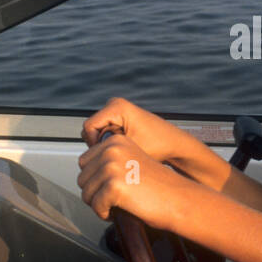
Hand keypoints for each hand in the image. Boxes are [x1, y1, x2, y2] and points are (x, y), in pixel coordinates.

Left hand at [76, 131, 186, 223]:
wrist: (178, 199)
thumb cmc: (159, 185)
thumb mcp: (132, 161)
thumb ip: (111, 160)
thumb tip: (87, 173)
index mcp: (116, 141)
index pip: (85, 162)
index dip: (94, 179)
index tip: (108, 187)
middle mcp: (112, 150)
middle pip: (82, 178)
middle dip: (94, 192)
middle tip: (111, 199)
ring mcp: (112, 167)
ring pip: (86, 193)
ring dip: (98, 203)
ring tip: (114, 205)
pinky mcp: (114, 186)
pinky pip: (96, 206)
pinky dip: (103, 213)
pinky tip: (116, 212)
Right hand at [81, 97, 198, 165]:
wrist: (174, 144)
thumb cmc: (158, 146)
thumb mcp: (129, 150)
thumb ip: (106, 150)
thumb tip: (87, 156)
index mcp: (117, 107)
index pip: (89, 127)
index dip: (93, 144)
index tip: (105, 156)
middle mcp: (115, 104)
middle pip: (91, 129)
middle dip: (99, 144)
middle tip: (116, 155)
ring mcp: (117, 110)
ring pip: (97, 132)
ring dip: (105, 145)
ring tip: (123, 152)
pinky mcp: (119, 118)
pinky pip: (104, 132)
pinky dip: (111, 143)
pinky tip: (125, 149)